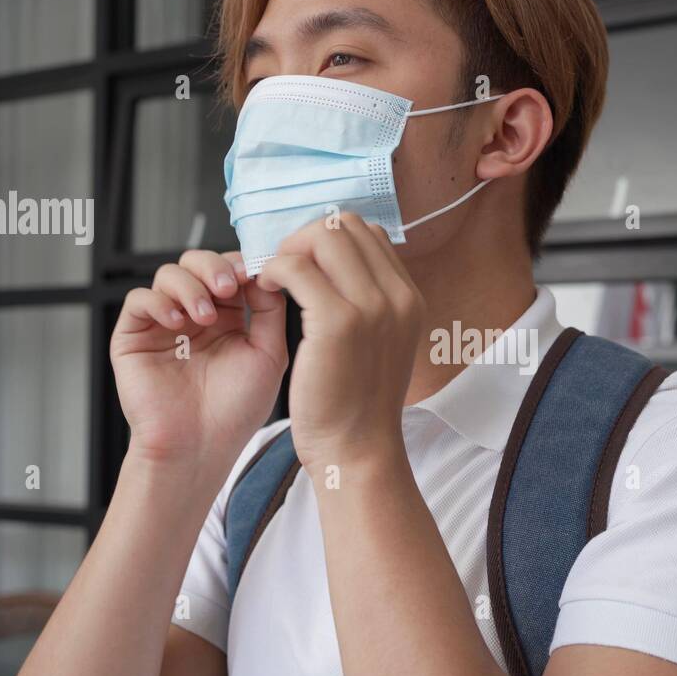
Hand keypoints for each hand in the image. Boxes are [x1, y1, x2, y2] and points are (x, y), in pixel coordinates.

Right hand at [110, 250, 287, 463]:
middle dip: (213, 268)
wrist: (200, 446)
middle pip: (197, 263)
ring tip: (205, 317)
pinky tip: (178, 322)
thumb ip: (270, 310)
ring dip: (190, 287)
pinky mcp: (133, 336)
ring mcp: (163, 324)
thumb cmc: (234, 410)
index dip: (239, 264)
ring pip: (168, 274)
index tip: (253, 271)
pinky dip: (159, 302)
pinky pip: (138, 300)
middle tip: (227, 288)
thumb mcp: (268, 354)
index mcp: (229, 318)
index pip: (229, 271)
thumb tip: (267, 272)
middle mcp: (195, 316)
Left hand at [255, 214, 425, 474]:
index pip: (368, 233)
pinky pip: (296, 267)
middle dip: (306, 238)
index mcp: (409, 299)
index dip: (328, 239)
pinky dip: (275, 271)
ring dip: (289, 251)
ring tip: (275, 281)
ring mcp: (372, 307)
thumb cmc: (357, 404)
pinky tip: (267, 291)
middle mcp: (398, 296)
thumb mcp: (378, 345)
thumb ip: (368, 304)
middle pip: (346, 225)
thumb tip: (334, 266)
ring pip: (322, 237)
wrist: (359, 450)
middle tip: (285, 269)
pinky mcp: (338, 322)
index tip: (305, 265)